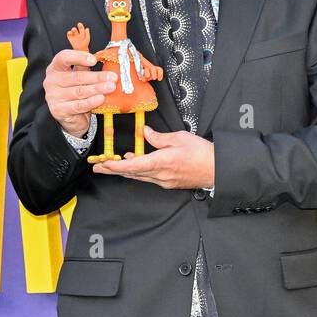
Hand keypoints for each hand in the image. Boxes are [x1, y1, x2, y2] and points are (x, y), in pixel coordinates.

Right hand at [44, 49, 117, 136]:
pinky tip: (101, 98)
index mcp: (55, 68)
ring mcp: (53, 96)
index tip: (94, 60)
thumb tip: (101, 56)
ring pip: (79, 91)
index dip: (79, 57)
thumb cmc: (74, 93)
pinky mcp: (59, 110)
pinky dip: (91, 102)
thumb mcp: (78, 76)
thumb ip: (84, 66)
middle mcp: (51, 81)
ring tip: (110, 87)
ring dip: (97, 89)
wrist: (70, 117)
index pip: (64, 58)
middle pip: (76, 77)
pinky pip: (78, 105)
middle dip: (97, 77)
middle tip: (112, 77)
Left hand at [93, 126, 214, 188]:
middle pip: (131, 173)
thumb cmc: (202, 153)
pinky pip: (148, 177)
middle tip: (99, 167)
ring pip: (139, 176)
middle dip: (114, 170)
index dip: (115, 166)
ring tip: (112, 166)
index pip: (132, 166)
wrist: (217, 169)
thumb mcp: (179, 138)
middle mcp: (160, 175)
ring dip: (125, 171)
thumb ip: (159, 138)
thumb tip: (146, 133)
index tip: (103, 164)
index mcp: (161, 162)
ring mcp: (164, 181)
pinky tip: (134, 165)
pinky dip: (138, 171)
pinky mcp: (169, 183)